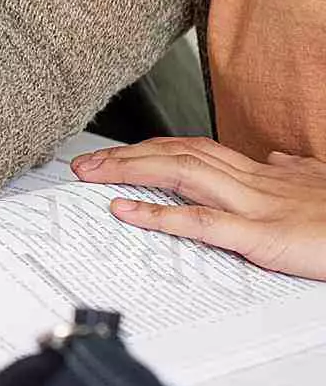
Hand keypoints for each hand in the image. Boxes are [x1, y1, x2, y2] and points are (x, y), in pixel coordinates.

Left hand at [73, 138, 325, 279]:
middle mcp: (255, 181)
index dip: (152, 148)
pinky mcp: (262, 237)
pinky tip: (124, 212)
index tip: (118, 153)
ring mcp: (257, 205)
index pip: (195, 149)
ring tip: (90, 175)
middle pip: (178, 154)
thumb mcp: (320, 185)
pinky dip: (158, 215)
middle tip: (84, 163)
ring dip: (129, 172)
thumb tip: (277, 158)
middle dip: (126, 155)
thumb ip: (293, 172)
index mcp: (265, 173)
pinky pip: (201, 221)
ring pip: (181, 174)